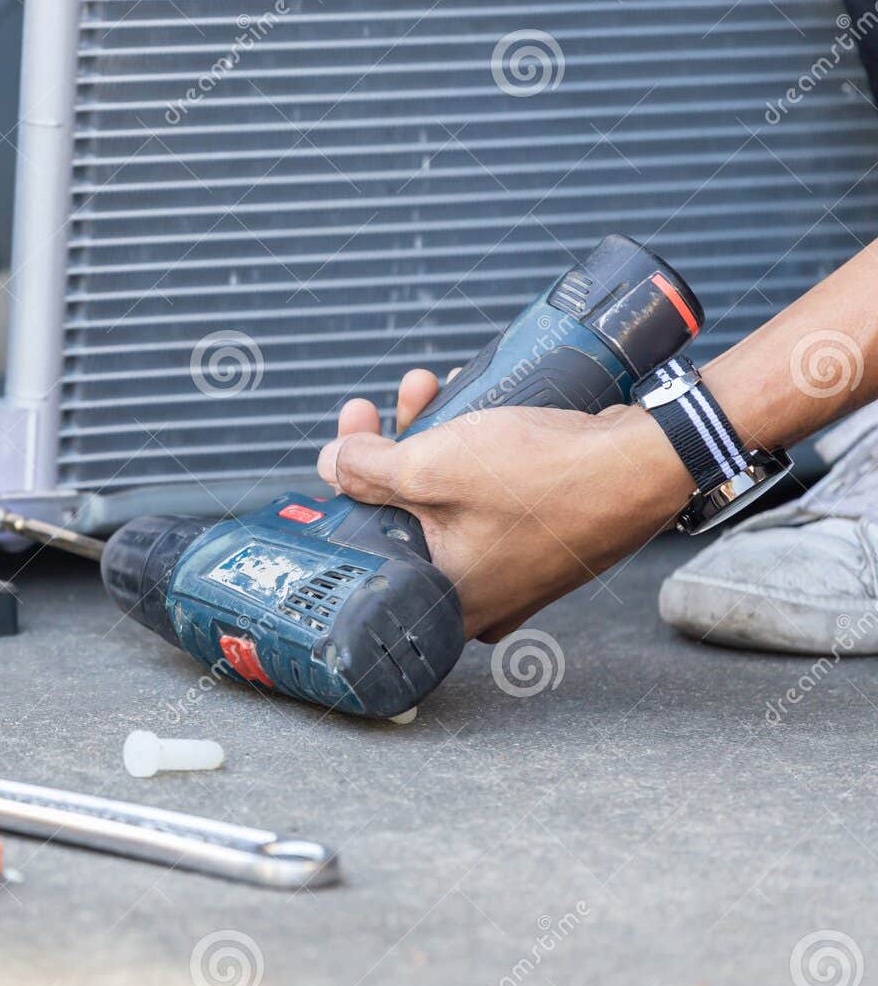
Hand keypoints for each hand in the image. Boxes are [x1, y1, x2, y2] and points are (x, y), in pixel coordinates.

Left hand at [317, 372, 695, 640]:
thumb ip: (368, 470)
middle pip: (407, 516)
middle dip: (390, 448)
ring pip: (448, 496)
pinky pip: (489, 492)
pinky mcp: (544, 534)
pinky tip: (468, 402)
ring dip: (430, 436)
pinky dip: (473, 449)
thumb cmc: (549, 479)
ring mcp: (516, 566)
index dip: (351, 484)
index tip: (349, 438)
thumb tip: (333, 463)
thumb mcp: (432, 468)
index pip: (371, 545)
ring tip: (425, 386)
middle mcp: (482, 595)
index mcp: (447, 600)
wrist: (651, 462)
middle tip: (377, 407)